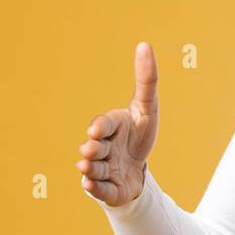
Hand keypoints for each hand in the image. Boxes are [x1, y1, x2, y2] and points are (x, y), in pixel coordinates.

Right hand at [76, 42, 157, 206]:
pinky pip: (99, 191)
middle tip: (91, 149)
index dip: (100, 126)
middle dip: (93, 148)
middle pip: (94, 148)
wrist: (137, 167)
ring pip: (94, 169)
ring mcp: (102, 169)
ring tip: (87, 166)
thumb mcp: (147, 107)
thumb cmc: (139, 133)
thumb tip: (144, 44)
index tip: (99, 129)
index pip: (103, 124)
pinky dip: (96, 188)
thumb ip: (146, 79)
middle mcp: (102, 148)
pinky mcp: (108, 189)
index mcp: (110, 127)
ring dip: (91, 168)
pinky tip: (90, 185)